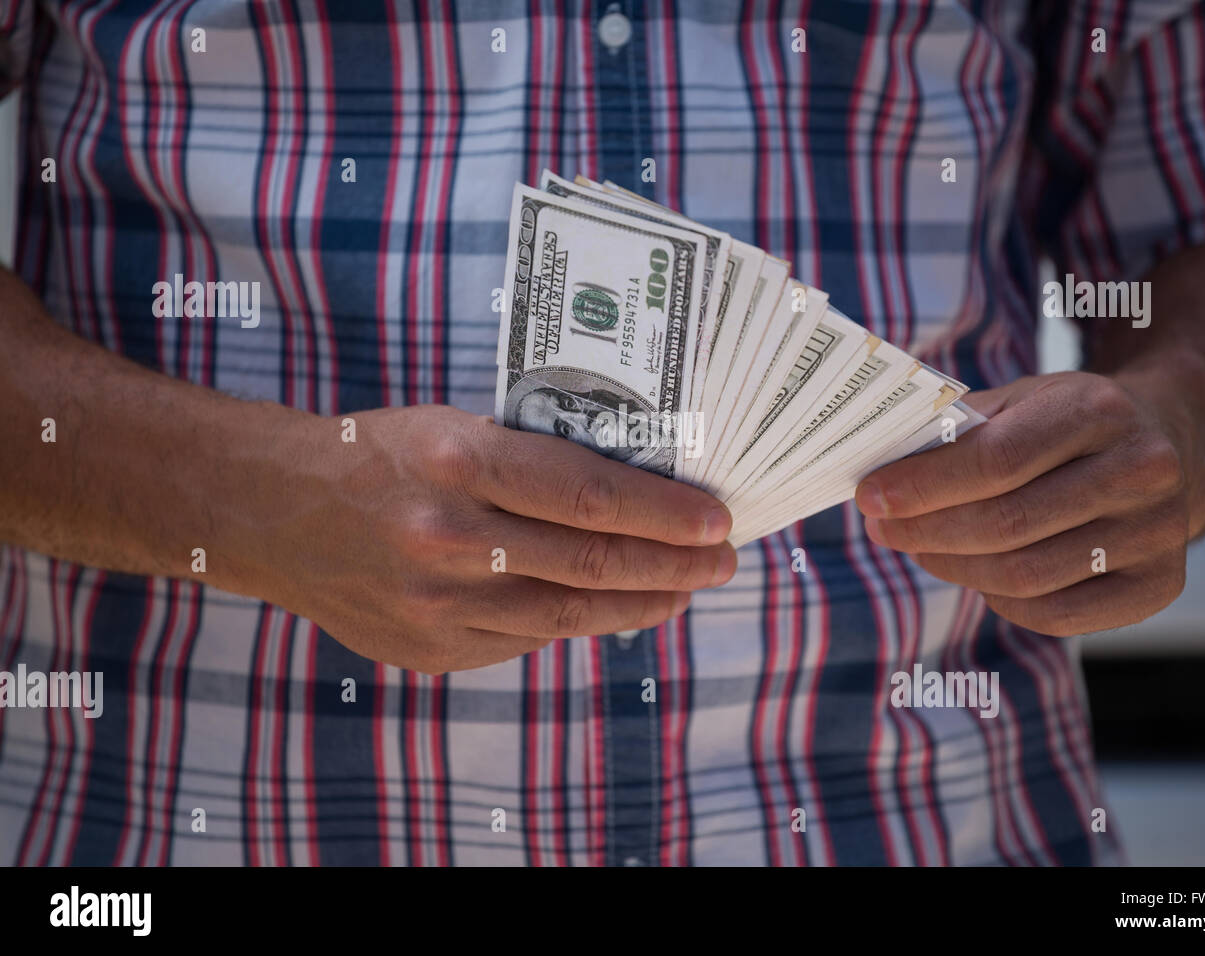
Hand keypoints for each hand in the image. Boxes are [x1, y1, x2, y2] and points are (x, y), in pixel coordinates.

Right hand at [246, 405, 735, 673]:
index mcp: (459, 460)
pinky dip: (577, 623)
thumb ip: (535, 464)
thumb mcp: (456, 429)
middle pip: (591, 564)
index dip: (665, 516)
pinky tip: (608, 607)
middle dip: (674, 568)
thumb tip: (638, 497)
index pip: (589, 494)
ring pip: (568, 615)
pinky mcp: (429, 650)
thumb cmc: (381, 454)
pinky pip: (527, 641)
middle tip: (723, 562)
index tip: (718, 522)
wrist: (276, 511)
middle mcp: (448, 536)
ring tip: (682, 591)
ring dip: (641, 605)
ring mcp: (437, 605)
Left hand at [855, 371, 1190, 635]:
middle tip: (883, 529)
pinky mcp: (1158, 586)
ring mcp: (1160, 534)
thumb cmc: (1070, 423)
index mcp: (1099, 410)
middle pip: (1005, 525)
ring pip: (1024, 576)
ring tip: (920, 548)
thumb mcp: (1021, 399)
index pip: (994, 462)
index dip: (922, 487)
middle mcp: (1142, 471)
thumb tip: (882, 477)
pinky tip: (978, 573)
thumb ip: (958, 431)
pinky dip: (1000, 600)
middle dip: (926, 531)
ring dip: (953, 567)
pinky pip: (1054, 614)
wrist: (1168, 443)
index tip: (871, 497)